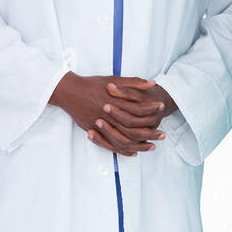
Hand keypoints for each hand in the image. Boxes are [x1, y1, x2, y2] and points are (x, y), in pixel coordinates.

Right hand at [50, 73, 166, 156]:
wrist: (70, 91)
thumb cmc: (92, 84)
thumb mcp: (114, 79)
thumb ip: (133, 83)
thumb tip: (152, 83)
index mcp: (115, 101)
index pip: (138, 109)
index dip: (151, 110)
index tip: (161, 110)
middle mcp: (109, 115)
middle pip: (133, 128)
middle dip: (149, 133)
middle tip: (162, 135)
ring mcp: (101, 125)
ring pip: (123, 140)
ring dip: (139, 145)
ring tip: (152, 146)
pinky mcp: (94, 132)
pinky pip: (110, 146)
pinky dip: (123, 150)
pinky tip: (133, 152)